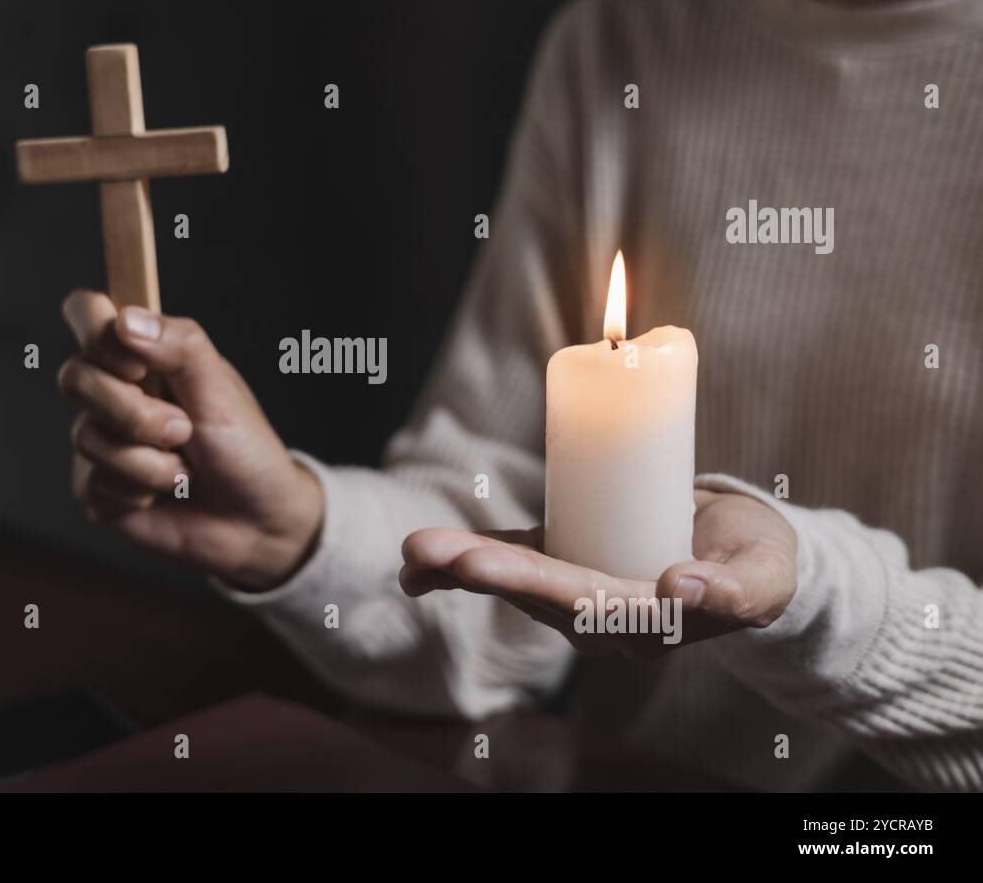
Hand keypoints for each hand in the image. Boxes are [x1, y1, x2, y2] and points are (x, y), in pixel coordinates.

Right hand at [58, 290, 323, 591]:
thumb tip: (125, 320)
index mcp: (141, 354)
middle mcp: (112, 391)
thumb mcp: (220, 388)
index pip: (86, 311)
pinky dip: (140, 490)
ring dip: (149, 460)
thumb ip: (180, 345)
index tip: (140, 366)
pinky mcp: (95, 487)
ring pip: (87, 437)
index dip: (97, 334)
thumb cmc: (243, 446)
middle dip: (135, 413)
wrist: (255, 521)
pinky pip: (93, 482)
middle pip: (74, 378)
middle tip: (183, 430)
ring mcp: (99, 439)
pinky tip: (166, 492)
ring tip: (185, 468)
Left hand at [399, 489, 796, 656]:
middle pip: (533, 593)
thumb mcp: (763, 576)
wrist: (745, 554)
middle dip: (476, 571)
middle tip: (423, 551)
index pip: (579, 603)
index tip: (479, 564)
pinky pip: (513, 563)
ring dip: (458, 566)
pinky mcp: (567, 563)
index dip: (528, 582)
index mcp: (643, 623)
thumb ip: (736, 590)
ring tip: (410, 552)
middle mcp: (601, 618)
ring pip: (515, 578)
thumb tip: (681, 586)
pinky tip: (418, 562)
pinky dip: (464, 564)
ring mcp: (578, 593)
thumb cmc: (758, 562)